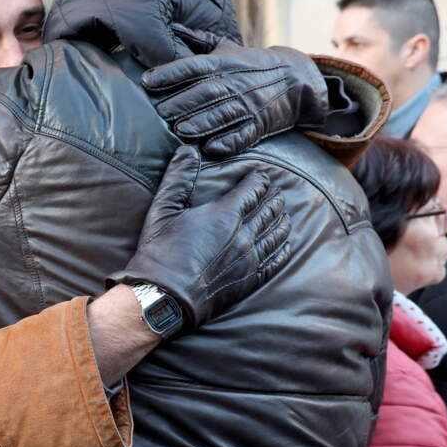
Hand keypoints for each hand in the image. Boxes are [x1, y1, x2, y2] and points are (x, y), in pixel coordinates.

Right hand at [107, 145, 289, 332]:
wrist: (164, 296)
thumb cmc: (160, 252)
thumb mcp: (163, 209)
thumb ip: (178, 178)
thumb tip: (187, 150)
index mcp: (225, 215)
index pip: (253, 190)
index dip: (259, 180)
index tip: (261, 175)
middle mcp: (244, 235)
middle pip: (269, 209)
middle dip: (274, 197)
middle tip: (276, 191)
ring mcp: (250, 259)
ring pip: (277, 233)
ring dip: (282, 219)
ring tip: (284, 212)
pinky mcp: (250, 279)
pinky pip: (276, 260)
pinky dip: (283, 247)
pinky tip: (285, 243)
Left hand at [141, 40, 328, 157]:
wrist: (296, 79)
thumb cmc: (250, 65)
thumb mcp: (226, 47)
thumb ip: (197, 39)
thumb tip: (171, 26)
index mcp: (222, 64)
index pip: (192, 66)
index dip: (170, 73)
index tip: (147, 81)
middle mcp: (234, 83)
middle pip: (206, 92)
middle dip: (182, 102)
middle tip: (160, 112)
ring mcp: (248, 105)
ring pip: (223, 114)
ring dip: (202, 123)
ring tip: (181, 130)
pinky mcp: (260, 124)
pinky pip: (245, 134)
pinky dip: (229, 142)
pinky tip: (212, 149)